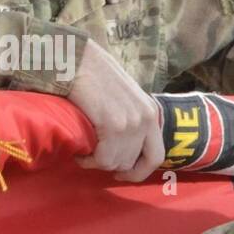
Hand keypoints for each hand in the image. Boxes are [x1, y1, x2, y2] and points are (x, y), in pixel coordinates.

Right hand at [67, 39, 163, 181]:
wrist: (76, 59)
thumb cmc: (92, 74)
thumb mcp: (122, 96)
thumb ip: (130, 117)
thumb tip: (124, 147)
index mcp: (150, 111)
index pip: (157, 156)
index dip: (139, 171)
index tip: (122, 174)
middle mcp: (146, 118)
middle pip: (132, 163)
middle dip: (111, 166)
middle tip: (94, 158)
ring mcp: (131, 123)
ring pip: (116, 163)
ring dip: (97, 162)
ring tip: (84, 151)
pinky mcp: (114, 125)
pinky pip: (103, 159)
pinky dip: (88, 160)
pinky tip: (79, 152)